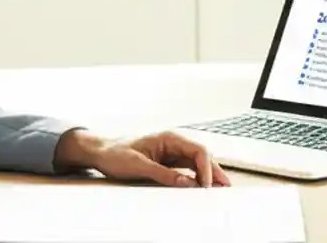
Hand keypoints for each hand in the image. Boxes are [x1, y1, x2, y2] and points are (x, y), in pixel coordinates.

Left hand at [53, 129, 230, 187]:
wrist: (101, 152)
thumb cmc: (116, 154)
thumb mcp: (138, 166)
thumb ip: (164, 174)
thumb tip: (187, 183)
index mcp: (169, 137)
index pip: (198, 150)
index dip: (207, 168)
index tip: (206, 185)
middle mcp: (173, 142)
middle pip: (202, 155)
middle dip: (214, 171)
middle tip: (225, 188)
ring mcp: (172, 151)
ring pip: (197, 162)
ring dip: (208, 174)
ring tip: (221, 189)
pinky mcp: (168, 161)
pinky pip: (188, 168)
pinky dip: (197, 177)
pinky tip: (203, 187)